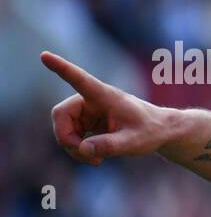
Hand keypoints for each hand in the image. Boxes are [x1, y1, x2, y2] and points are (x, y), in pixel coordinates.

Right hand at [43, 51, 168, 165]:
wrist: (160, 132)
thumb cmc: (151, 131)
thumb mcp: (134, 141)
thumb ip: (110, 145)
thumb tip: (83, 149)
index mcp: (104, 95)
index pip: (79, 79)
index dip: (61, 68)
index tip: (44, 56)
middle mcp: (91, 100)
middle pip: (61, 115)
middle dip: (67, 138)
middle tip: (85, 155)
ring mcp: (87, 112)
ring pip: (64, 129)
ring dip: (74, 148)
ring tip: (96, 160)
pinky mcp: (87, 123)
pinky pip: (71, 136)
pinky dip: (79, 150)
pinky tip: (96, 158)